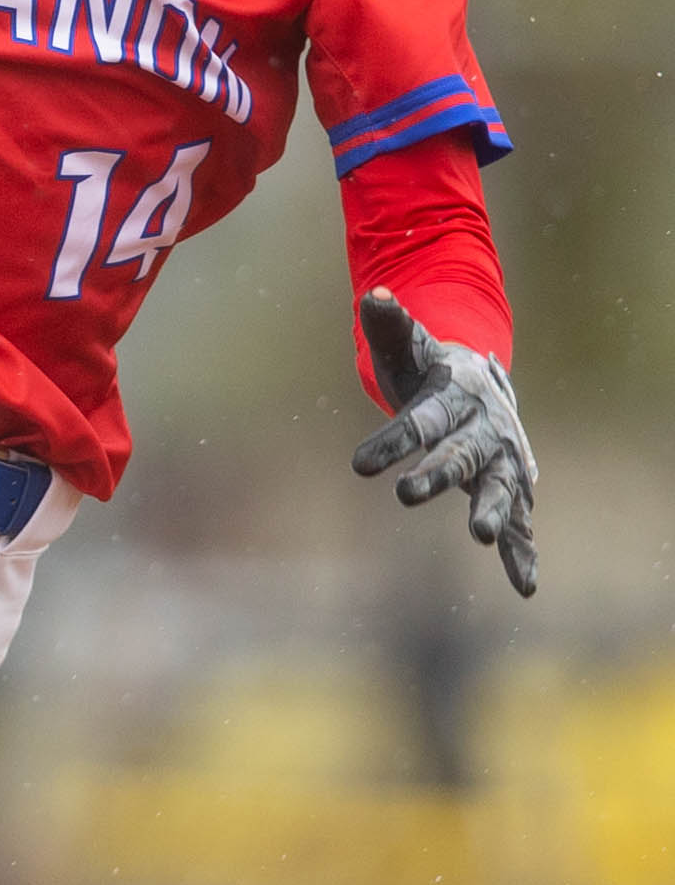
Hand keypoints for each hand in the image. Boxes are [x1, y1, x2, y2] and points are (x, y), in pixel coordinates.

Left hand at [350, 288, 537, 597]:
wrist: (479, 379)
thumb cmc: (429, 368)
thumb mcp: (409, 346)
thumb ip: (390, 325)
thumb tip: (373, 297)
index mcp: (456, 393)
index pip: (420, 418)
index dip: (391, 439)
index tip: (358, 466)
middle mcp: (485, 427)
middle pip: (461, 452)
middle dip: (437, 474)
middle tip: (407, 495)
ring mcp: (503, 459)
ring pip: (499, 487)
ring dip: (492, 512)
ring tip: (481, 538)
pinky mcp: (510, 486)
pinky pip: (520, 521)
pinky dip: (523, 551)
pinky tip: (526, 587)